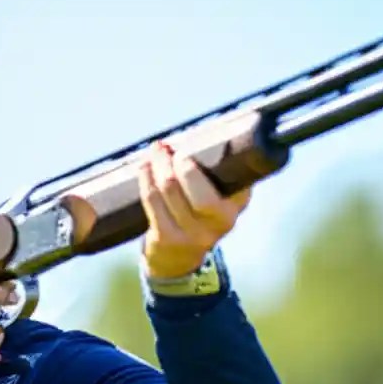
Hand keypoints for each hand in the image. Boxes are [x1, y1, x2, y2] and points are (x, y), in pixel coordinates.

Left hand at [139, 140, 251, 278]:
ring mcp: (193, 233)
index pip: (237, 178)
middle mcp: (220, 221)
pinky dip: (146, 179)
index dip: (217, 156)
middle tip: (169, 149)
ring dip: (159, 165)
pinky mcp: (166, 238)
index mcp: (237, 203)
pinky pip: (152, 201)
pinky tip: (144, 168)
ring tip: (155, 151)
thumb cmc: (197, 211)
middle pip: (199, 189)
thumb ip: (215, 166)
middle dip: (181, 164)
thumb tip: (200, 126)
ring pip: (170, 190)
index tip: (197, 142)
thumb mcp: (216, 193)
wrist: (178, 257)